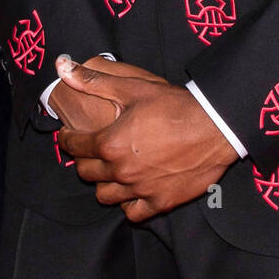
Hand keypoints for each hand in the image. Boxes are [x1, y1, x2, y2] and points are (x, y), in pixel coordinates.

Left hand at [56, 58, 239, 221]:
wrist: (215, 127)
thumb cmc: (174, 105)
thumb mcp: (132, 86)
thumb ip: (94, 81)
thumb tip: (63, 66)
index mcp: (109, 143)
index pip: (74, 147)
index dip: (67, 139)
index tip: (68, 135)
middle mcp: (121, 171)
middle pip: (86, 173)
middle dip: (84, 159)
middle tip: (92, 150)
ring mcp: (140, 190)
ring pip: (105, 196)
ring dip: (103, 182)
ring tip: (111, 169)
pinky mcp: (160, 202)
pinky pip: (132, 212)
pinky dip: (128, 202)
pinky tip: (132, 190)